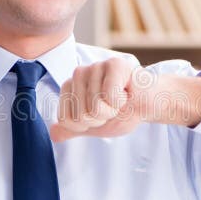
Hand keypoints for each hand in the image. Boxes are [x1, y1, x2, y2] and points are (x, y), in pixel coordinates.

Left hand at [49, 59, 200, 142]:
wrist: (147, 104)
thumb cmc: (122, 112)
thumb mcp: (94, 125)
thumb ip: (72, 128)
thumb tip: (53, 134)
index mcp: (69, 87)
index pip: (66, 120)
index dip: (86, 125)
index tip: (100, 115)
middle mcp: (78, 73)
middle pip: (80, 115)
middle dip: (100, 118)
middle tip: (112, 107)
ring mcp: (95, 67)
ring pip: (94, 107)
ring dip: (112, 111)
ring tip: (120, 100)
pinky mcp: (114, 64)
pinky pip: (109, 97)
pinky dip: (121, 102)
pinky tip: (127, 93)